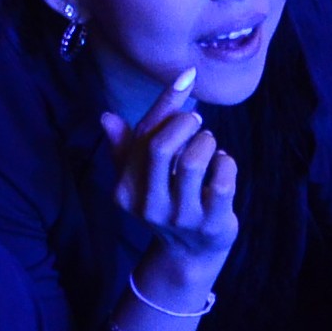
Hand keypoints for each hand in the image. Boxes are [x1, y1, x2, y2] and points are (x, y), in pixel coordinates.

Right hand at [98, 70, 240, 272]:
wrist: (189, 255)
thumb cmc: (164, 202)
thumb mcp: (140, 178)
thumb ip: (125, 147)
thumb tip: (105, 116)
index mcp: (126, 190)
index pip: (142, 136)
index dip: (166, 102)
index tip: (188, 75)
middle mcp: (149, 206)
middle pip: (160, 147)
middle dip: (184, 123)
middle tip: (196, 120)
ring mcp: (181, 218)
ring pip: (192, 161)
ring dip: (206, 142)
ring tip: (209, 143)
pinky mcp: (212, 224)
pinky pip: (222, 181)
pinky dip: (226, 163)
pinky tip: (223, 163)